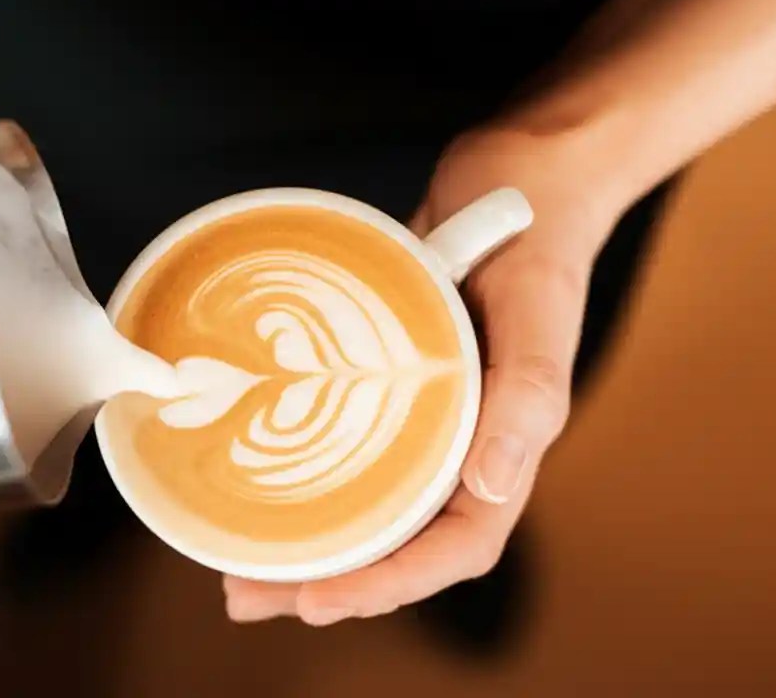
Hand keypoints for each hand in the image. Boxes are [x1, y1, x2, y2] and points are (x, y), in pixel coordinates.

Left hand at [223, 126, 621, 624]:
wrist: (516, 175)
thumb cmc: (535, 236)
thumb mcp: (539, 308)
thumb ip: (528, 395)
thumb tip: (489, 488)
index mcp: (506, 445)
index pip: (456, 544)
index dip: (391, 583)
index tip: (320, 600)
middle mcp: (463, 445)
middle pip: (399, 540)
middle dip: (328, 580)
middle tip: (247, 595)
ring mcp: (424, 418)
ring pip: (366, 501)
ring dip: (305, 538)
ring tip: (236, 564)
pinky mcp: (387, 384)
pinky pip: (345, 445)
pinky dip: (300, 472)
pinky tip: (246, 474)